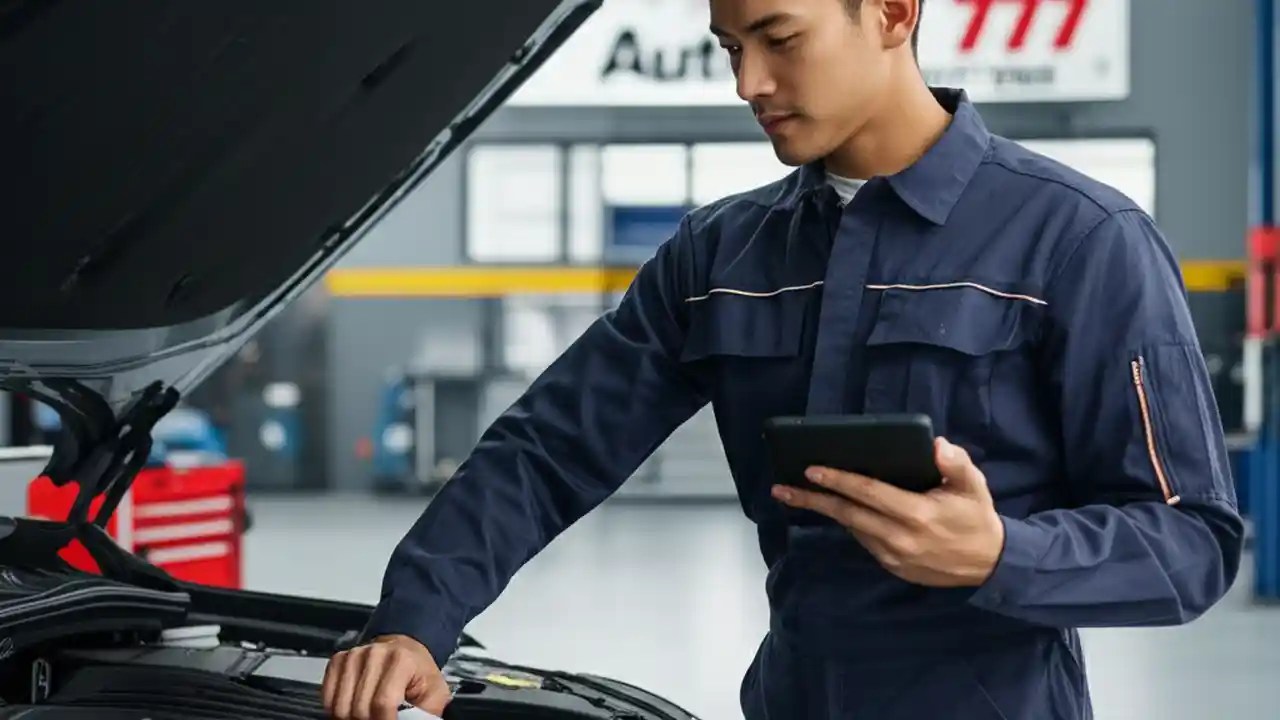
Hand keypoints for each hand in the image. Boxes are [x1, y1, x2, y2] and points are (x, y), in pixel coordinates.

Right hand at [321, 634, 450, 719]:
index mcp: (401, 659)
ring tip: (370, 717)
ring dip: (353, 719)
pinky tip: (355, 709)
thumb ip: (425, 714)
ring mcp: (353, 655)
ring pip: (341, 706)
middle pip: (360, 707)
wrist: (407, 651)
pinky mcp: (338, 660)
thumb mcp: (434, 694)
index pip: (383, 703)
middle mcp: (374, 653)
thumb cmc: (420, 674)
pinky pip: (328, 697)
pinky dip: (338, 710)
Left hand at [772, 436, 1004, 587]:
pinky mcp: (892, 566)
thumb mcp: (974, 486)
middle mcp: (900, 538)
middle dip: (813, 500)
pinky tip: (834, 509)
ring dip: (825, 512)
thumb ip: (956, 463)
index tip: (812, 469)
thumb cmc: (977, 518)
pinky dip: (848, 524)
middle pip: (847, 515)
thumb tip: (936, 444)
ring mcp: (894, 556)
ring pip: (852, 529)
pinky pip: (863, 541)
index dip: (839, 480)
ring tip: (796, 495)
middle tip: (782, 489)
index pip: (869, 493)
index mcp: (918, 514)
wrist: (989, 566)